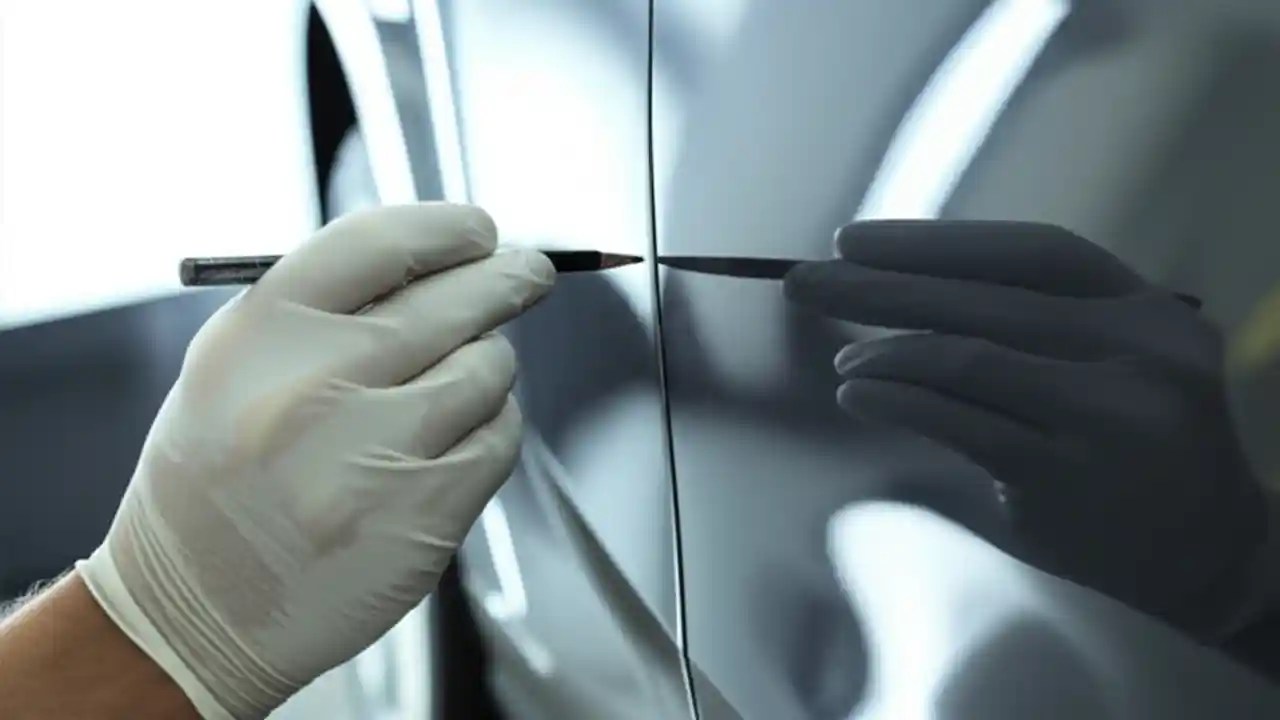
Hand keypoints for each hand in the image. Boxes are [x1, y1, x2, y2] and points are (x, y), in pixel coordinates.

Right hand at [76, 203, 554, 718]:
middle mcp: (317, 385)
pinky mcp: (423, 515)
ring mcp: (374, 453)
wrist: (195, 610)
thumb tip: (445, 259)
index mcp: (260, 333)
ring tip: (450, 388)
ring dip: (487, 366)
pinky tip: (454, 440)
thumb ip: (329, 306)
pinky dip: (492, 427)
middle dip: (509, 277)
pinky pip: (500, 436)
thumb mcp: (235, 365)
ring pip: (489, 368)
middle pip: (457, 298)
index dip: (447, 228)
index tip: (478, 231)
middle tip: (530, 271)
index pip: (382, 241)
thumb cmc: (222, 475)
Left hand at [785, 220, 1268, 637]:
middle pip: (986, 299)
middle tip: (802, 282)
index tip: (851, 240)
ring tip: (841, 359)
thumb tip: (896, 286)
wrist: (1210, 552)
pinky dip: (894, 400)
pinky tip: (855, 392)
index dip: (934, 241)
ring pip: (965, 360)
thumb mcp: (1111, 361)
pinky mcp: (1066, 479)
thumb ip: (1032, 323)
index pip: (1032, 250)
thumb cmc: (1134, 440)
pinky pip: (957, 424)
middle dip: (880, 287)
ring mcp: (1106, 417)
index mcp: (1146, 308)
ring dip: (884, 352)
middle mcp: (1137, 351)